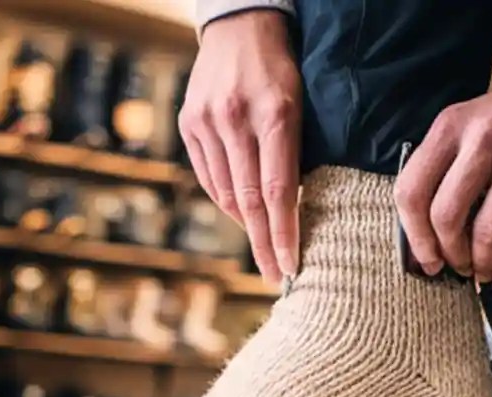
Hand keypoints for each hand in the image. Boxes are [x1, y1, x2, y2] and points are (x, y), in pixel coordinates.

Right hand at [179, 11, 301, 281]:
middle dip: (264, 244)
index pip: (278, 191)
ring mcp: (207, 122)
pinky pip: (209, 177)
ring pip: (227, 192)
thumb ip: (296, 154)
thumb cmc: (283, 70)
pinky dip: (227, 200)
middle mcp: (236, 120)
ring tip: (264, 244)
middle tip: (275, 275)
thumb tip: (293, 211)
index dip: (283, 234)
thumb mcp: (303, 105)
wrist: (240, 26)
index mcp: (275, 114)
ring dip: (247, 223)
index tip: (290, 267)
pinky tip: (242, 211)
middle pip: (251, 200)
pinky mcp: (189, 123)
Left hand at [394, 48, 491, 282]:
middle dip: (448, 253)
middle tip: (454, 266)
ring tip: (481, 271)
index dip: (414, 235)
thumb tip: (427, 224)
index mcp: (453, 125)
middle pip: (446, 216)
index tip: (424, 257)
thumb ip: (447, 163)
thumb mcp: (473, 119)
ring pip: (487, 231)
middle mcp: (484, 140)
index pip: (413, 190)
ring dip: (481, 263)